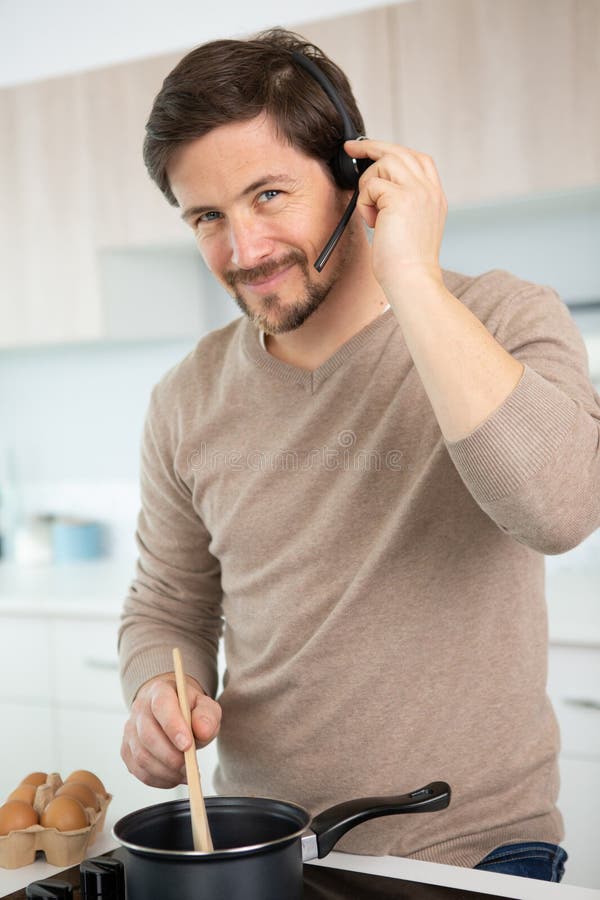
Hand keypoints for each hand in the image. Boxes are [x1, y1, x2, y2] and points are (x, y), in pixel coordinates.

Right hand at [121, 672, 221, 787]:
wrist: (172, 710)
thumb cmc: (190, 710)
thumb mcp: (205, 706)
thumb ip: (207, 716)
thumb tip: (203, 731)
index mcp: (159, 691)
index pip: (161, 706)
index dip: (173, 727)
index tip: (188, 745)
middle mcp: (140, 709)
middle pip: (148, 736)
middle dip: (171, 757)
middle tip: (190, 767)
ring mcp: (130, 730)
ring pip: (141, 757)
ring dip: (166, 772)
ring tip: (186, 774)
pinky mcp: (127, 750)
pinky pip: (138, 770)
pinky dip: (158, 780)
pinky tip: (174, 777)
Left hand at [344, 138, 447, 295]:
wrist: (412, 280)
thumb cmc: (405, 263)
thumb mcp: (410, 226)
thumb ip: (402, 202)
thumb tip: (376, 186)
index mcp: (434, 196)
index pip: (418, 159)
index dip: (392, 150)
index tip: (371, 151)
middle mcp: (429, 190)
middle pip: (399, 152)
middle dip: (371, 147)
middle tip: (350, 149)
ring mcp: (417, 191)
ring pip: (384, 163)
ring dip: (367, 184)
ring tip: (371, 212)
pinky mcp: (400, 198)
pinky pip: (371, 185)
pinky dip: (364, 203)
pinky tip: (372, 223)